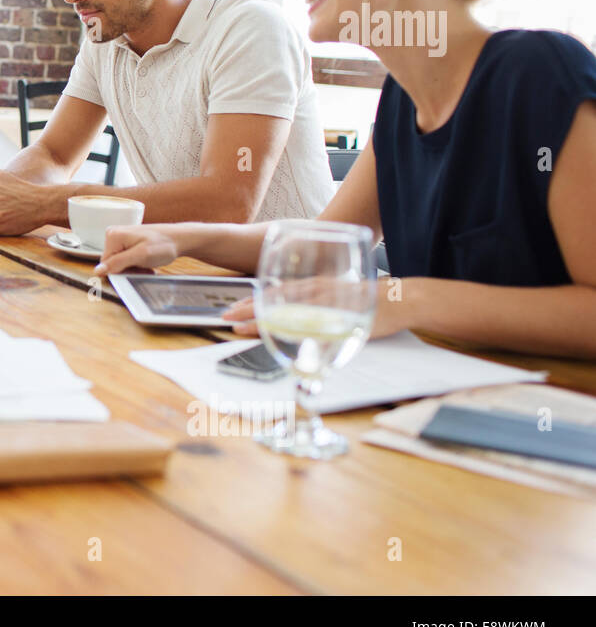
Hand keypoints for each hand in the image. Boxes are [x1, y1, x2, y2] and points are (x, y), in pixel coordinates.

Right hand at [93, 224, 182, 276]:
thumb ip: (117, 263)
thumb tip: (98, 270)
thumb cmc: (163, 245)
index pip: (106, 264)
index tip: (136, 269)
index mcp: (113, 236)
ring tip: (146, 265)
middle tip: (143, 267)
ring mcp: (120, 238)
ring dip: (133, 268)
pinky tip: (146, 262)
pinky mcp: (126, 242)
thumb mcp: (140, 256)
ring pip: (119, 264)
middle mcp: (113, 234)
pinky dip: (135, 264)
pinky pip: (125, 259)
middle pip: (112, 264)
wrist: (179, 239)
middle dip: (128, 270)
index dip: (121, 271)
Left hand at [219, 278, 412, 338]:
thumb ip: (316, 304)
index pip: (277, 291)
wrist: (402, 299)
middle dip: (248, 309)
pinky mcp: (340, 319)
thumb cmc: (368, 300)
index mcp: (315, 286)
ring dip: (262, 322)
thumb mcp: (337, 298)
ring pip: (287, 313)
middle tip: (225, 318)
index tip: (232, 309)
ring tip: (239, 329)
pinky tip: (276, 340)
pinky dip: (291, 335)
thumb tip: (294, 318)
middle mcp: (317, 291)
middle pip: (275, 299)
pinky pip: (310, 328)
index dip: (253, 299)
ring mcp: (328, 304)